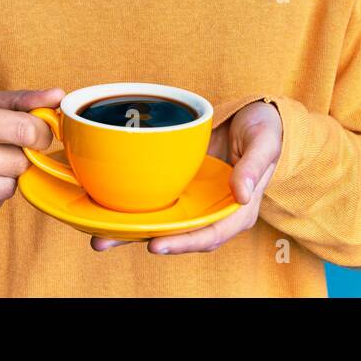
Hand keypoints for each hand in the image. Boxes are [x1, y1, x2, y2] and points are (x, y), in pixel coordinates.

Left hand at [91, 99, 282, 253]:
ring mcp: (194, 200)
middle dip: (140, 241)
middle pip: (177, 235)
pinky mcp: (180, 185)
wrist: (254, 116)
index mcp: (237, 211)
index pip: (209, 234)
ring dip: (130, 230)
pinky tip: (107, 204)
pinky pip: (157, 199)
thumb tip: (241, 193)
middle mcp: (211, 211)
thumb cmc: (264, 131)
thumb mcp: (265, 143)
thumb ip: (254, 167)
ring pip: (161, 221)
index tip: (156, 244)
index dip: (183, 243)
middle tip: (103, 242)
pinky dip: (134, 205)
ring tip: (95, 235)